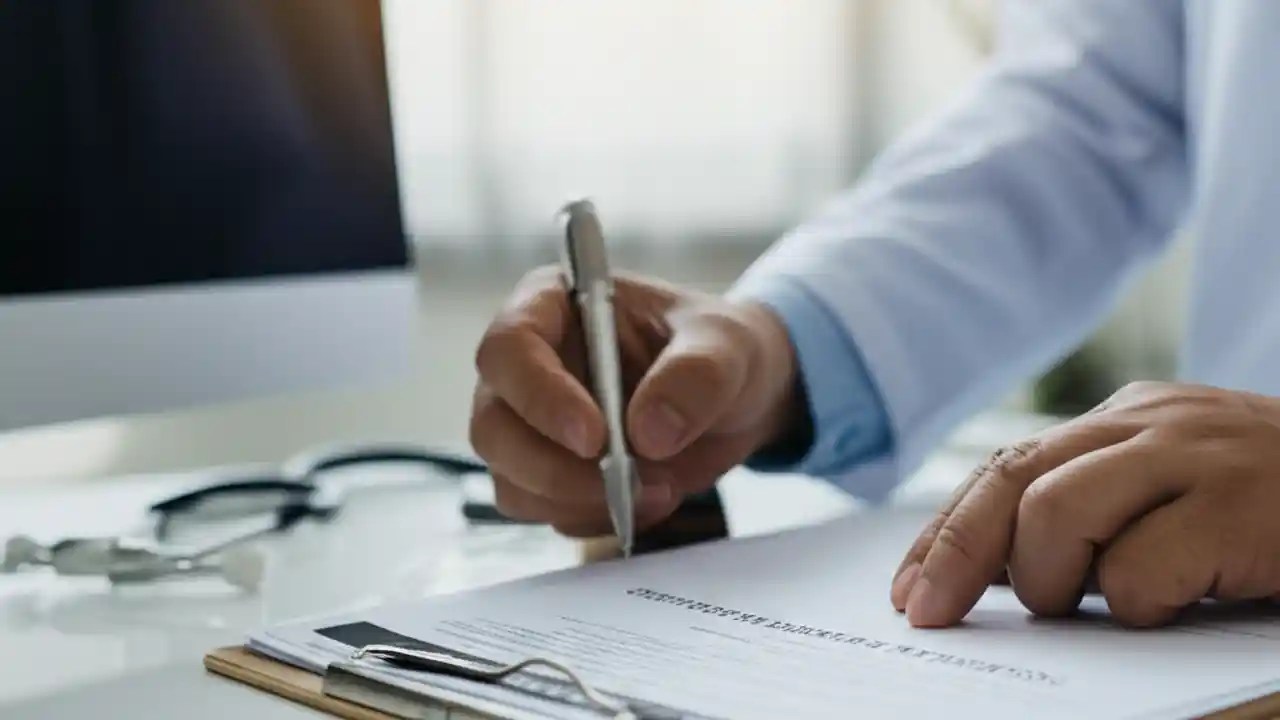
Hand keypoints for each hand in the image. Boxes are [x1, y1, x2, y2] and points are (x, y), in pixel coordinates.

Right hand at [469, 267, 802, 536]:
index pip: (509, 347)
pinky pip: (545, 511)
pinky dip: (595, 518)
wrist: (737, 401)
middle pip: (493, 427)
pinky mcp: (550, 473)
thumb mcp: (729, 346)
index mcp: (553, 306)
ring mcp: (532, 425)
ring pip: (512, 480)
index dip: (539, 396)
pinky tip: (647, 500)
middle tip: (626, 480)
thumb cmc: (721, 350)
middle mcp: (528, 366)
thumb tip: (648, 432)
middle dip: (554, 469)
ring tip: (658, 490)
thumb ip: (696, 376)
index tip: (593, 438)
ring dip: (579, 500)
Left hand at [891, 381, 1279, 627]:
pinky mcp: (1241, 505)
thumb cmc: (1270, 508)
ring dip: (1046, 579)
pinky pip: (1138, 569)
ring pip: (1056, 512)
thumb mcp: (1171, 494)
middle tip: (922, 614)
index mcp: (1125, 417)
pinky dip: (1133, 603)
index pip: (1006, 466)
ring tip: (1078, 605)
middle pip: (1012, 479)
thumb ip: (1093, 513)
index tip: (906, 586)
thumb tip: (989, 573)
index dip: (945, 529)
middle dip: (952, 552)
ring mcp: (1197, 456)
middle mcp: (1150, 422)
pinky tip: (1171, 604)